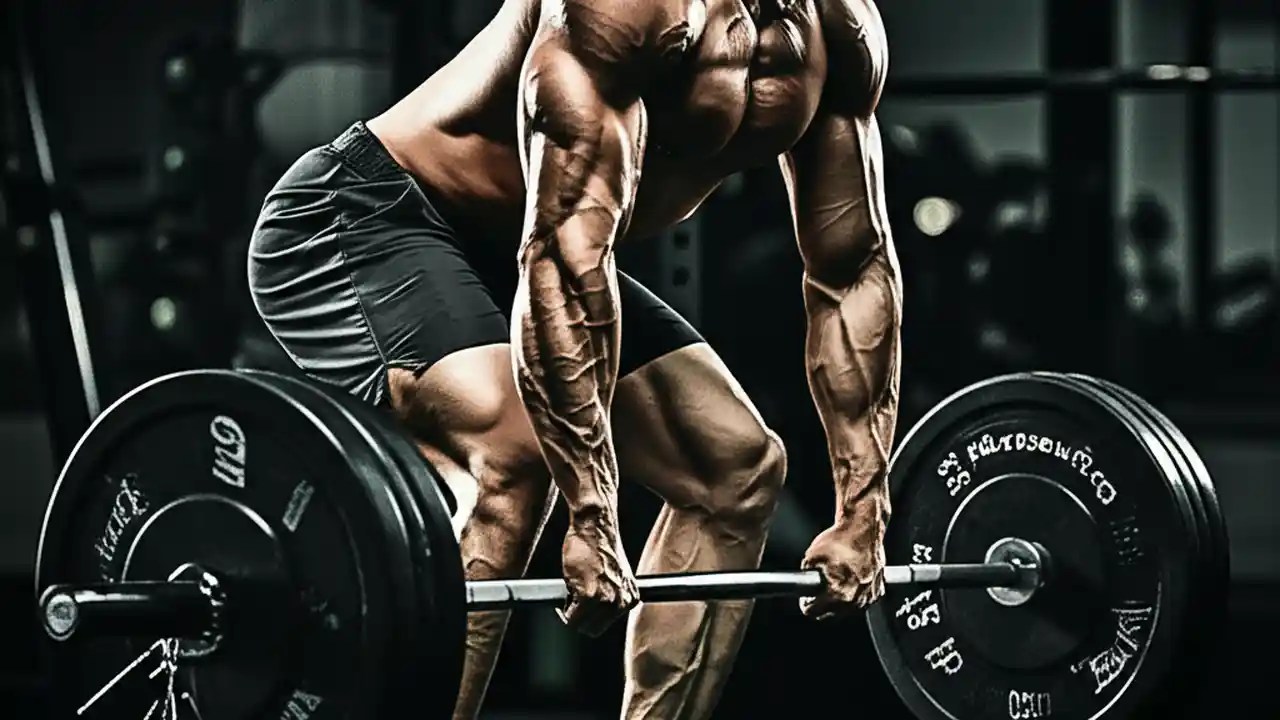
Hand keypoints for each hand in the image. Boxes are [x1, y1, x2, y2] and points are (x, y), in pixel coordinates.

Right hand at [557, 514, 638, 636]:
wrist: (595, 528)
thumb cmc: (600, 545)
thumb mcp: (614, 575)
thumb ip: (611, 595)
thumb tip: (597, 610)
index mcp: (630, 598)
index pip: (607, 624)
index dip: (590, 617)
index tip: (581, 608)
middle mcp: (621, 603)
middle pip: (594, 629)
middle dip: (579, 617)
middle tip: (572, 601)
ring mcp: (605, 601)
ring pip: (581, 625)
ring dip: (571, 612)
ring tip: (572, 591)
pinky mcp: (588, 596)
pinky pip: (570, 617)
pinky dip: (564, 608)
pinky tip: (569, 589)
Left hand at [799, 504, 886, 619]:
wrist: (863, 528)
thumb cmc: (840, 540)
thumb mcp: (811, 557)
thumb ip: (803, 577)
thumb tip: (801, 586)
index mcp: (839, 596)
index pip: (813, 612)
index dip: (805, 603)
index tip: (805, 596)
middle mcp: (856, 601)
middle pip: (830, 614)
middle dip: (822, 602)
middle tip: (818, 587)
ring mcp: (869, 596)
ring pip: (847, 609)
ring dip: (838, 600)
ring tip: (834, 580)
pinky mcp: (878, 589)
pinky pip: (861, 600)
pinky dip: (854, 593)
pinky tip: (848, 579)